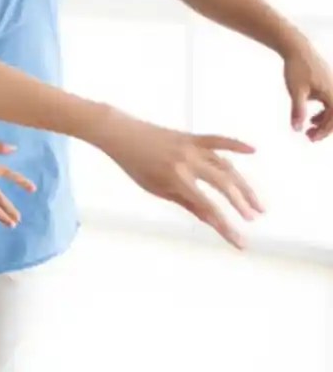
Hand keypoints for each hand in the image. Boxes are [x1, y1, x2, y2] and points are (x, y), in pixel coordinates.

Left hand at [95, 118, 263, 248]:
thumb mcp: (157, 189)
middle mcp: (188, 162)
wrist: (122, 134)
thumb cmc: (136, 165)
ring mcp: (192, 148)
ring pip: (227, 167)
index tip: (241, 243)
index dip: (226, 227)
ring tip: (257, 204)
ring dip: (244, 186)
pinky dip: (236, 144)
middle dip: (240, 204)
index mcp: (176, 179)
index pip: (208, 207)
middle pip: (223, 186)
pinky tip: (253, 150)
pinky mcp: (193, 137)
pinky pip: (218, 140)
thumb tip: (213, 220)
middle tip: (251, 219)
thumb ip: (187, 203)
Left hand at [282, 40, 332, 140]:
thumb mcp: (296, 91)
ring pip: (332, 109)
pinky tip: (310, 116)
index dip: (324, 131)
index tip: (310, 138)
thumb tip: (297, 129)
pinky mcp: (326, 84)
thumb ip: (298, 110)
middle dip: (324, 128)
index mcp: (332, 94)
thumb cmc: (297, 68)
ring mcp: (332, 87)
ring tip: (309, 129)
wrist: (297, 48)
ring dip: (323, 121)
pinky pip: (329, 102)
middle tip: (309, 137)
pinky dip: (322, 112)